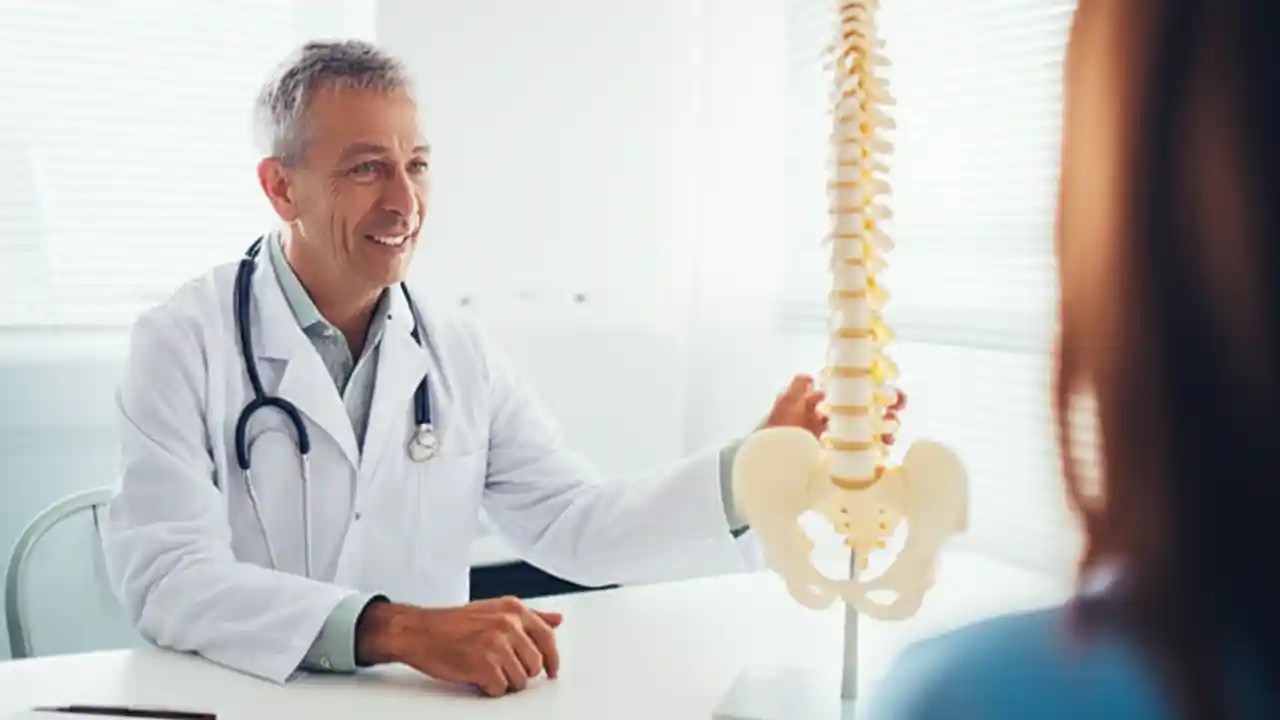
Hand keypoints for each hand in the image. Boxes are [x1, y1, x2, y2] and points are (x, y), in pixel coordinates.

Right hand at [355, 596, 562, 696]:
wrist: (420, 631)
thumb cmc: (454, 623)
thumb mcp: (496, 610)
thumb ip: (530, 616)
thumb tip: (558, 620)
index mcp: (514, 609)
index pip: (548, 637)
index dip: (553, 659)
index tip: (552, 671)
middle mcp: (508, 624)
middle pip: (535, 664)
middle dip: (521, 672)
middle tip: (502, 668)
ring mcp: (497, 644)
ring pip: (520, 680)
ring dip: (505, 681)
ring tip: (486, 669)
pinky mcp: (484, 665)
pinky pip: (500, 689)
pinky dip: (489, 688)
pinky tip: (477, 676)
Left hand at [761, 374, 908, 443]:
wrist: (771, 461)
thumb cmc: (777, 430)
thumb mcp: (784, 405)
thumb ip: (797, 390)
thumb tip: (811, 378)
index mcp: (828, 402)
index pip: (858, 390)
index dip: (877, 389)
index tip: (891, 392)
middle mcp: (838, 418)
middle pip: (871, 409)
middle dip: (889, 407)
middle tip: (897, 408)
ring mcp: (842, 438)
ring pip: (872, 429)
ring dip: (886, 427)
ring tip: (889, 432)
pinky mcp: (843, 457)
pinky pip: (866, 450)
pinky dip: (877, 448)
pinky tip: (882, 447)